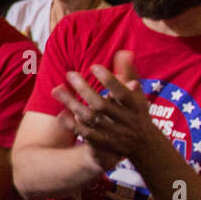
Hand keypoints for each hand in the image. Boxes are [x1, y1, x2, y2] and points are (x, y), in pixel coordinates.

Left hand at [52, 51, 157, 166]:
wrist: (143, 147)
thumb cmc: (137, 113)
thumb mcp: (137, 95)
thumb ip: (129, 74)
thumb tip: (123, 52)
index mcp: (134, 106)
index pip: (122, 93)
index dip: (109, 80)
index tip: (94, 66)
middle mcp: (124, 121)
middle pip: (101, 105)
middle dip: (84, 89)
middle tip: (69, 73)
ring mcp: (112, 133)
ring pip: (89, 118)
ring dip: (72, 104)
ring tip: (56, 89)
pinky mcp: (102, 144)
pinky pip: (85, 135)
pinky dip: (72, 125)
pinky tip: (61, 114)